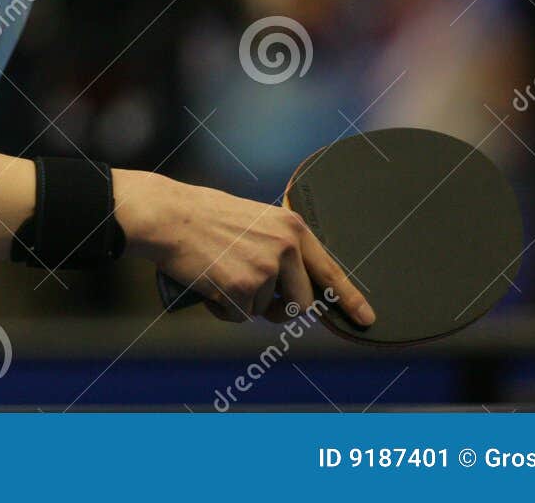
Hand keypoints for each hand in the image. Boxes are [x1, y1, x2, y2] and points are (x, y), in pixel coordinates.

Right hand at [112, 169, 375, 326]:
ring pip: (264, 311)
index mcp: (291, 228)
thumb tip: (292, 291)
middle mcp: (285, 248)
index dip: (350, 298)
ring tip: (219, 274)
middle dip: (279, 309)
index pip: (330, 270)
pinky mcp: (241, 289)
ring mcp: (264, 270)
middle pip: (301, 304)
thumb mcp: (253, 221)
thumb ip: (278, 248)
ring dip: (243, 303)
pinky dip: (222, 308)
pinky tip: (208, 283)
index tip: (366, 319)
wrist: (167, 216)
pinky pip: (239, 316)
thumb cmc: (202, 216)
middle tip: (249, 292)